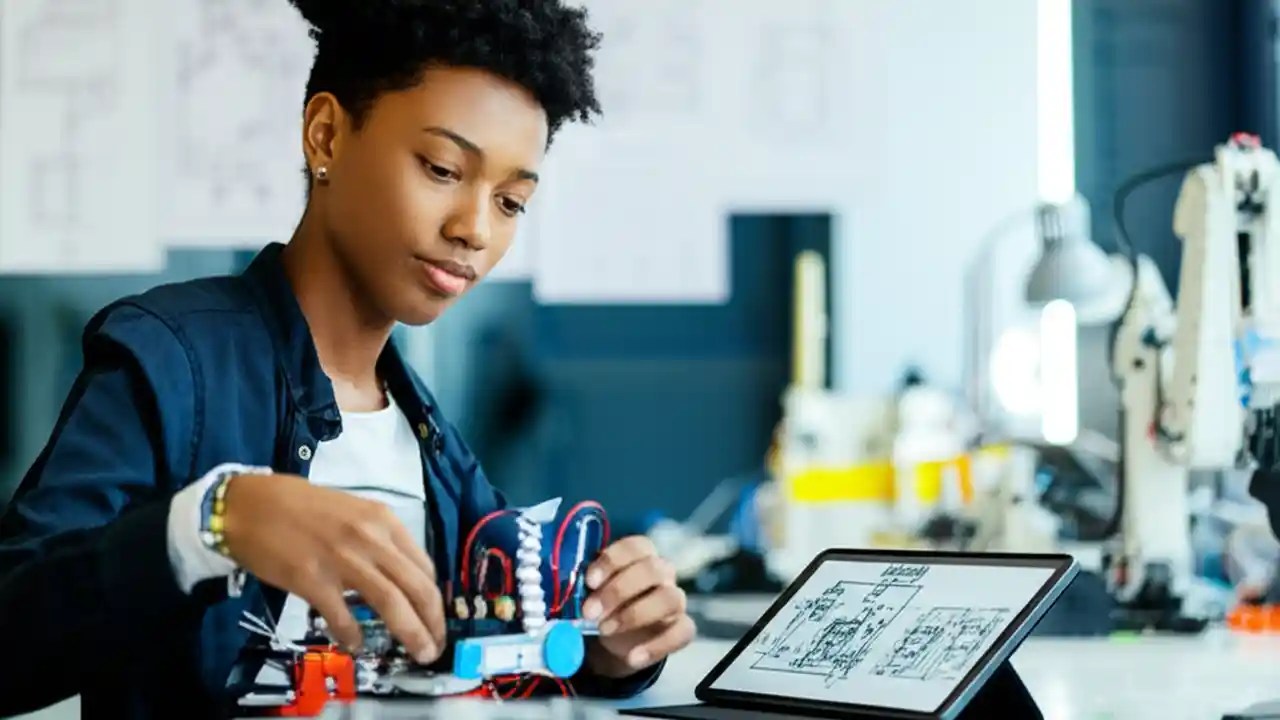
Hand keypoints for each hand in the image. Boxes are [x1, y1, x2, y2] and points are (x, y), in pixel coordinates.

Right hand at [221, 473, 444, 662]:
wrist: (250, 504)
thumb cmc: (300, 506)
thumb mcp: (354, 512)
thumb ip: (379, 540)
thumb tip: (400, 575)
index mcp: (384, 520)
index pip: (424, 566)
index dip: (435, 599)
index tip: (436, 619)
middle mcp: (371, 538)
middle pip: (417, 588)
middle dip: (433, 623)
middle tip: (435, 647)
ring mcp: (343, 560)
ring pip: (392, 603)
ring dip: (411, 634)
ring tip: (419, 653)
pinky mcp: (313, 580)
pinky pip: (343, 617)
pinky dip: (353, 636)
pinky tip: (355, 645)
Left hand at [581, 536, 694, 677]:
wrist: (615, 637)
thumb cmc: (603, 603)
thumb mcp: (590, 593)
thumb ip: (582, 587)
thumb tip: (559, 592)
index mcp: (640, 555)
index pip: (636, 546)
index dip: (613, 560)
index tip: (589, 581)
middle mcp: (662, 573)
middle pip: (651, 569)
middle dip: (618, 590)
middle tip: (590, 612)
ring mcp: (675, 600)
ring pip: (670, 598)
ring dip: (635, 614)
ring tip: (605, 630)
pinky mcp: (681, 628)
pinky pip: (680, 633)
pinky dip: (656, 646)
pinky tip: (632, 657)